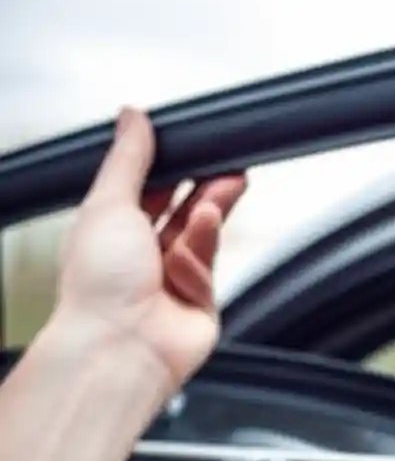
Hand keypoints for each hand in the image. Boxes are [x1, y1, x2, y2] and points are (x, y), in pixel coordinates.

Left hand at [54, 107, 245, 394]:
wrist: (123, 344)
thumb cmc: (99, 286)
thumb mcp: (109, 202)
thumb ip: (129, 157)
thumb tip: (132, 116)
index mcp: (109, 231)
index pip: (144, 188)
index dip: (170, 166)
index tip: (194, 144)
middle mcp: (139, 255)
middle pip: (180, 208)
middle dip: (204, 184)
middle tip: (229, 162)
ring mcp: (171, 278)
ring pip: (202, 231)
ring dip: (211, 208)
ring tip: (228, 185)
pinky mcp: (200, 300)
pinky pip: (213, 260)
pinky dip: (208, 243)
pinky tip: (204, 232)